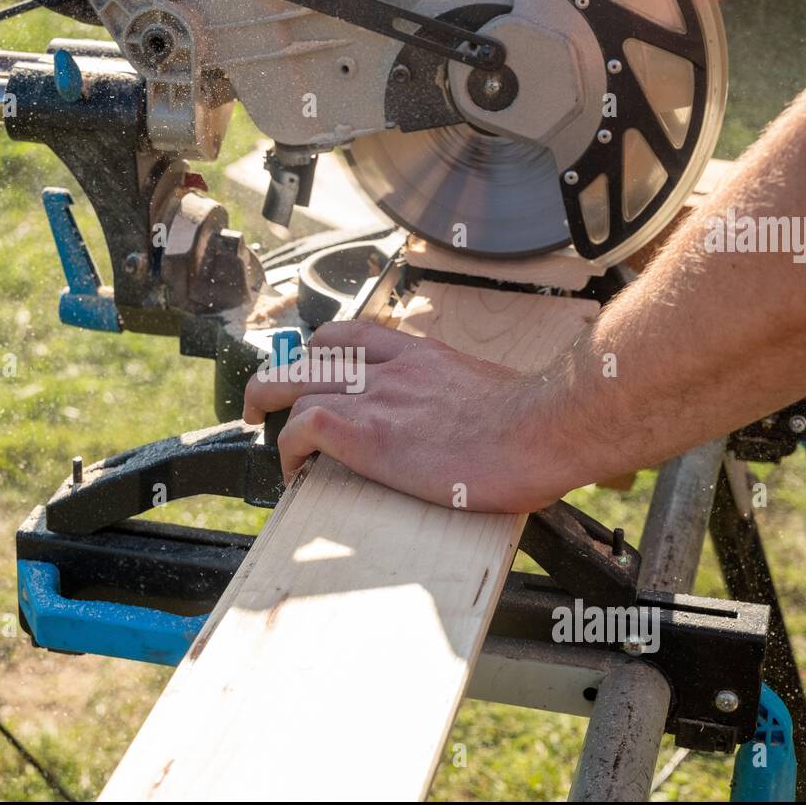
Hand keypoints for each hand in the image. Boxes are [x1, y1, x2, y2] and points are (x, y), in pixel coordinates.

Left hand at [242, 321, 571, 513]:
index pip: (355, 336)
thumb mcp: (496, 395)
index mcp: (423, 356)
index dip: (322, 350)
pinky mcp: (367, 432)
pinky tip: (290, 468)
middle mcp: (393, 368)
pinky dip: (287, 447)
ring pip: (297, 384)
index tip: (314, 368)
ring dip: (270, 406)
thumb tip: (483, 428)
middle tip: (264, 396)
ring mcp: (377, 396)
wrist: (543, 429)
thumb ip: (471, 401)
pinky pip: (303, 428)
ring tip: (262, 428)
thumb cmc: (537, 424)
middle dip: (279, 373)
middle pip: (313, 354)